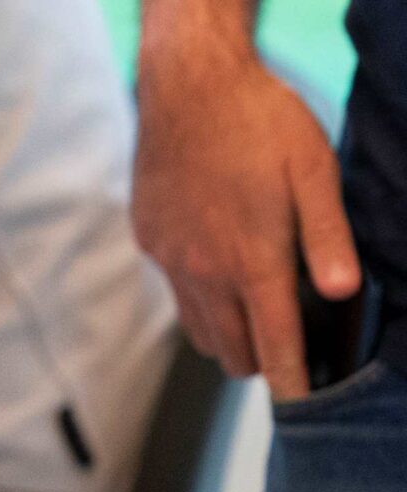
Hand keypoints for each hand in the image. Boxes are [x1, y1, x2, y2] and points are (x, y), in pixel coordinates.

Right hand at [134, 40, 358, 396]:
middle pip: (232, 348)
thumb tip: (343, 293)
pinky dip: (199, 296)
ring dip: (227, 336)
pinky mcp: (150, 237)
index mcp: (251, 258)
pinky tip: (217, 269)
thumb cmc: (261, 121)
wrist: (188, 84)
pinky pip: (176, 287)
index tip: (302, 407)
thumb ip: (329, 236)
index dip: (292, 380)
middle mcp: (204, 268)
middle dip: (261, 362)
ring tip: (253, 327)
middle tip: (287, 355)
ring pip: (199, 326)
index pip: (275, 342)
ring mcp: (171, 256)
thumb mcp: (315, 171)